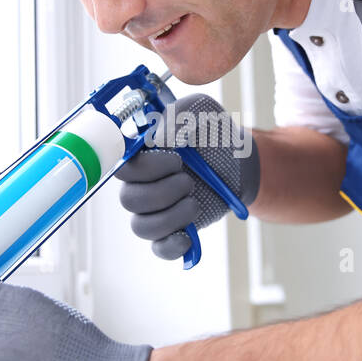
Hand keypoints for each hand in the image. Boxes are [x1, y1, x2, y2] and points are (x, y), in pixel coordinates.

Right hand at [114, 93, 259, 259]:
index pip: (122, 168)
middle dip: (163, 192)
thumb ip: (178, 116)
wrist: (239, 161)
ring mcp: (154, 210)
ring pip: (142, 226)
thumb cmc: (213, 133)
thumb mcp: (200, 112)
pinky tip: (188, 235)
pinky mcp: (171, 230)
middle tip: (189, 181)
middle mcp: (140, 185)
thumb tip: (157, 138)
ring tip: (194, 203)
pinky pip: (159, 248)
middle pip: (129, 200)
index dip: (146, 168)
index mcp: (141, 156)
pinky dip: (172, 245)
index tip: (177, 159)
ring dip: (170, 217)